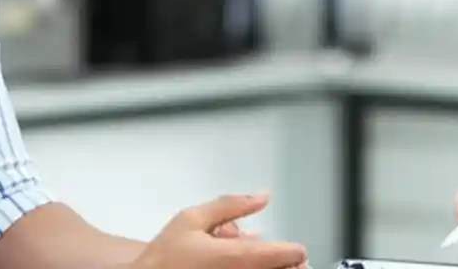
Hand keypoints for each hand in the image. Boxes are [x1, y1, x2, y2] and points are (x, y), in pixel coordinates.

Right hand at [132, 194, 307, 268]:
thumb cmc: (163, 258)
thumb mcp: (192, 219)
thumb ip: (231, 205)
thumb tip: (261, 197)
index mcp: (239, 257)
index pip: (290, 255)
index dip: (294, 249)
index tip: (293, 249)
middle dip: (285, 263)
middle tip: (277, 258)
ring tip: (251, 261)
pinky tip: (233, 268)